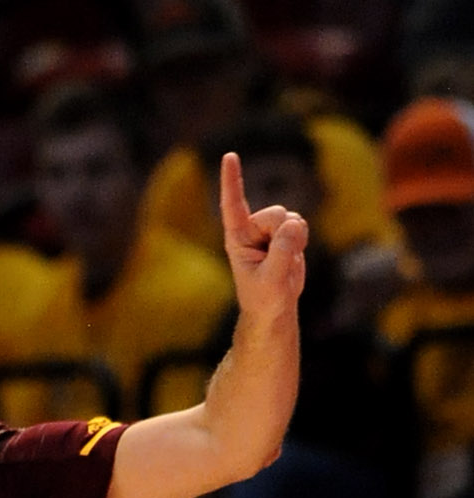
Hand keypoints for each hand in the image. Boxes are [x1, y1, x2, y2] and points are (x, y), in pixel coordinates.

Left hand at [220, 150, 306, 315]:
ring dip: (295, 240)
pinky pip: (301, 224)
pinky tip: (292, 256)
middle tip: (278, 260)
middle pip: (277, 213)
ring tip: (283, 262)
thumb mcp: (272, 280)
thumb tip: (294, 224)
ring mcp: (269, 228)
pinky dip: (302, 241)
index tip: (229, 156)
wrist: (273, 308)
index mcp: (237, 238)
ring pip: (292, 217)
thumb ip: (282, 252)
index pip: (233, 205)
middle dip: (285, 234)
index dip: (232, 181)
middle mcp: (252, 228)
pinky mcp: (285, 231)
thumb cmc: (264, 298)